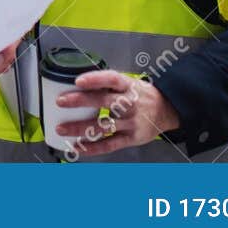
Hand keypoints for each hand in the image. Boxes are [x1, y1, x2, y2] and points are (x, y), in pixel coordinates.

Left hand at [54, 69, 180, 156]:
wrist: (165, 110)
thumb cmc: (140, 95)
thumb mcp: (128, 82)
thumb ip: (106, 84)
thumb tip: (77, 84)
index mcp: (128, 86)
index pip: (111, 79)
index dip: (95, 79)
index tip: (78, 81)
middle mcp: (129, 103)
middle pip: (103, 102)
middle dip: (80, 101)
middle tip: (61, 101)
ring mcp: (131, 122)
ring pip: (103, 126)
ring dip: (80, 128)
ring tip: (62, 128)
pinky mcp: (132, 138)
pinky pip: (110, 144)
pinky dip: (93, 147)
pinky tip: (79, 146)